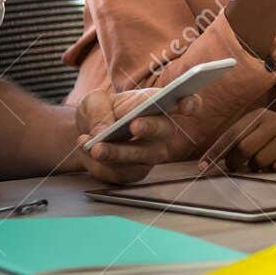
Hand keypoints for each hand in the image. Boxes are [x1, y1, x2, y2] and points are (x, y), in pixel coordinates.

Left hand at [74, 89, 203, 184]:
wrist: (86, 134)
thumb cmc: (100, 111)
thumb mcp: (93, 101)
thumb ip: (98, 110)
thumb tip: (103, 131)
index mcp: (159, 104)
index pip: (185, 102)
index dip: (190, 103)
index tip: (186, 104)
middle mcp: (162, 130)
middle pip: (165, 130)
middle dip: (151, 128)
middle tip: (133, 125)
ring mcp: (151, 154)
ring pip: (143, 156)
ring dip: (119, 153)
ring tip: (95, 147)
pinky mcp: (136, 172)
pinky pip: (122, 172)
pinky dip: (100, 164)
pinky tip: (85, 149)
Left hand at [197, 109, 275, 173]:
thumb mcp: (258, 128)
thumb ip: (239, 139)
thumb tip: (212, 160)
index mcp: (259, 115)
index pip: (232, 134)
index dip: (216, 152)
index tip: (203, 167)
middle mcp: (274, 122)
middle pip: (244, 148)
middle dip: (237, 162)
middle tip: (238, 166)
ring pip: (260, 160)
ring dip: (258, 166)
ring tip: (264, 160)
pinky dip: (275, 168)